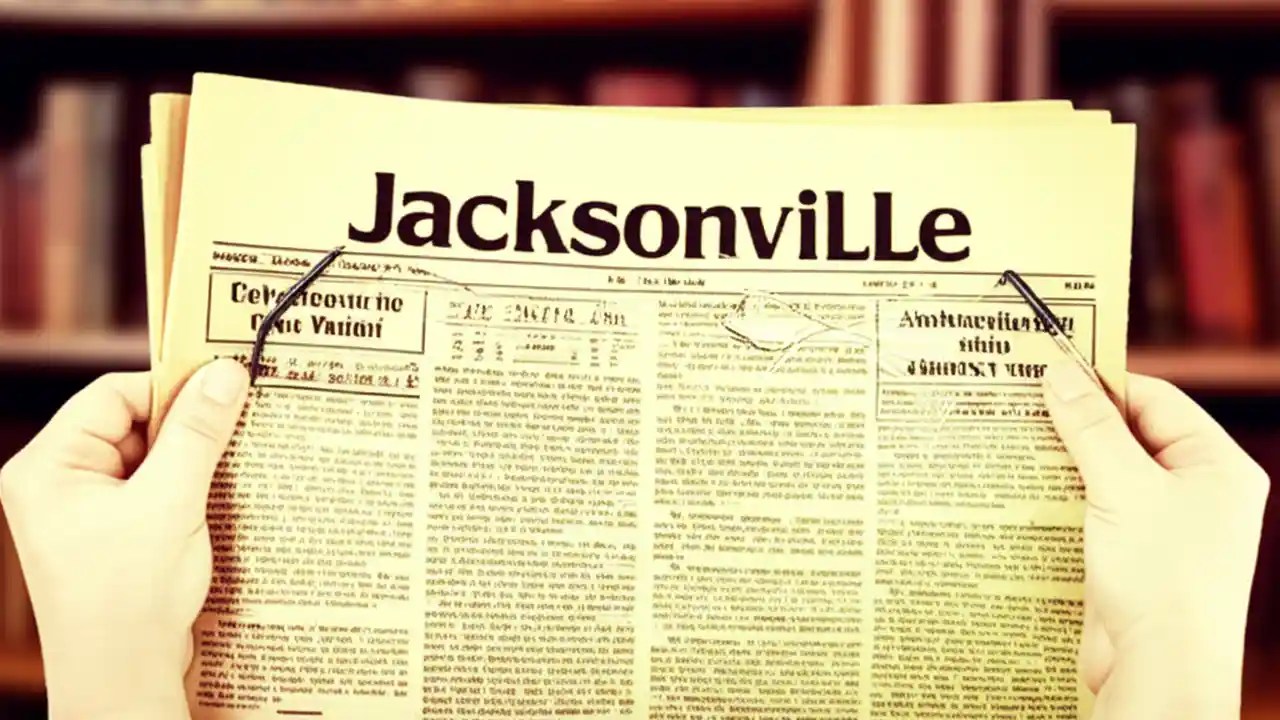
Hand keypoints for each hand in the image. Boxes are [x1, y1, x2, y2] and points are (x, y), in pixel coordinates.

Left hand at [0, 359, 248, 719]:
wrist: (123, 680)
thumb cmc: (130, 598)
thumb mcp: (172, 502)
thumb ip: (198, 432)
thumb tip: (225, 371)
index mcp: (47, 467)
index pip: (112, 395)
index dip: (169, 389)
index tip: (225, 389)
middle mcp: (56, 483)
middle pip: (130, 423)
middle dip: (184, 429)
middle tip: (234, 430)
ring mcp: (82, 511)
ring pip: (147, 457)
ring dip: (189, 461)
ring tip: (224, 473)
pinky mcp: (109, 534)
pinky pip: (151, 488)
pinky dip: (185, 488)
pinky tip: (214, 499)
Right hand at [1043, 361, 1269, 719]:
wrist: (1160, 670)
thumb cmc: (1161, 577)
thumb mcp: (1122, 488)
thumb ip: (1090, 428)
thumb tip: (1059, 373)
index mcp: (1218, 467)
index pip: (1157, 401)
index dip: (1103, 384)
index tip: (1050, 372)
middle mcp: (1199, 493)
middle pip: (1130, 436)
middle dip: (1077, 424)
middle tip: (1022, 404)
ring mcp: (1166, 528)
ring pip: (1107, 474)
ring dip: (1064, 463)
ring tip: (1014, 444)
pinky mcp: (1133, 558)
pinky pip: (1095, 511)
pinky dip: (1063, 499)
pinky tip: (1024, 492)